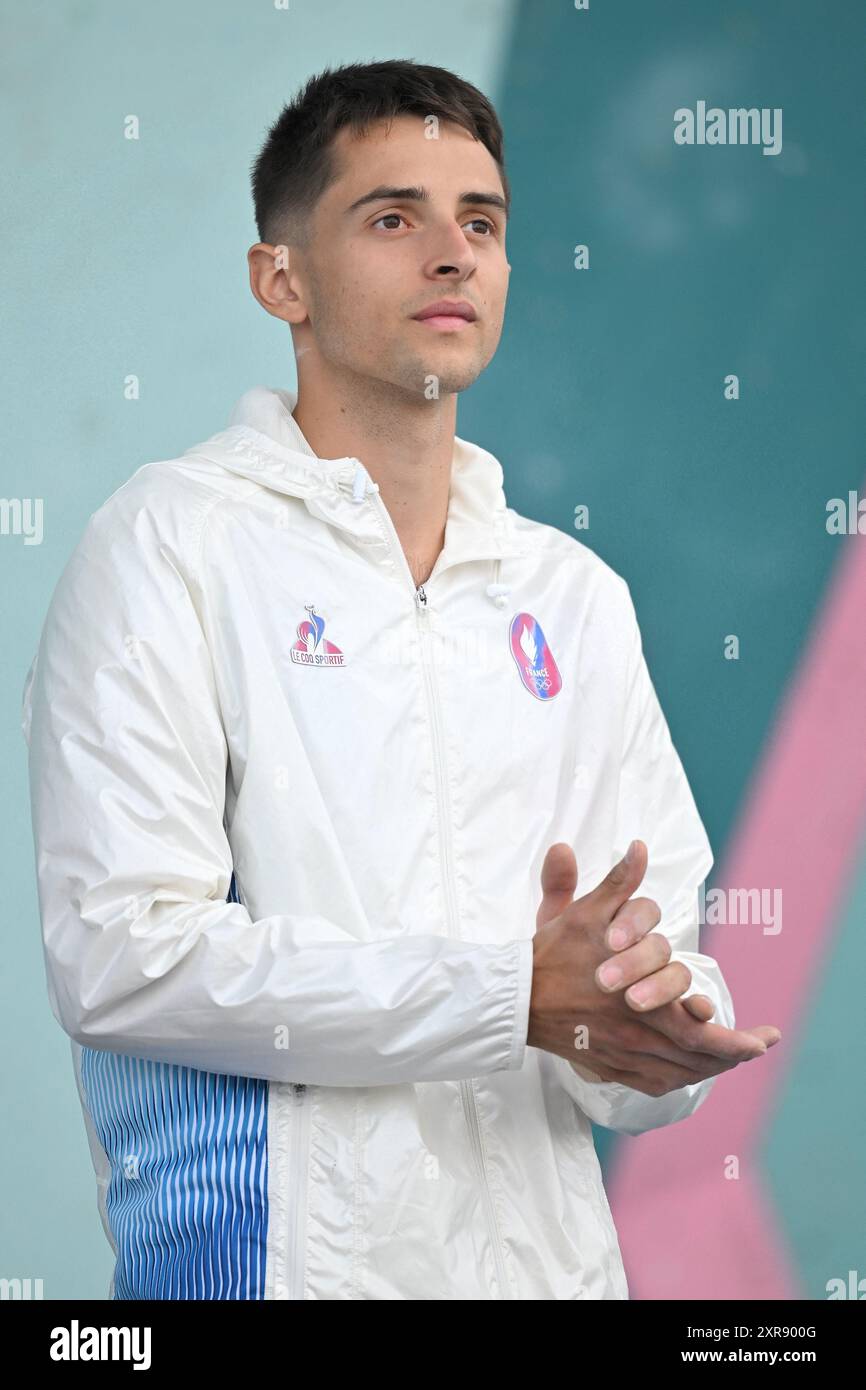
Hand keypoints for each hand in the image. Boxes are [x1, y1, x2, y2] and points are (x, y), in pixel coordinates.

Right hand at [529, 839, 781, 1096]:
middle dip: (736, 1054)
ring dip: (711, 1068)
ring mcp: (621, 1057)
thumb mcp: (584, 912)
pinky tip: (688, 1073)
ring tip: (733, 1058)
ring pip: (680, 1073)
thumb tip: (638, 847)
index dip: (742, 1041)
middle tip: (759, 1046)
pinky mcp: (605, 1066)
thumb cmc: (551, 954)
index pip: (706, 1031)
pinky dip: (678, 1080)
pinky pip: (653, 1083)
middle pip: (701, 1059)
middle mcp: (637, 1036)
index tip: (767, 1037)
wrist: (513, 997)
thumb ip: (616, 883)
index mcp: (642, 1004)